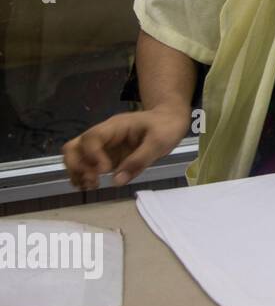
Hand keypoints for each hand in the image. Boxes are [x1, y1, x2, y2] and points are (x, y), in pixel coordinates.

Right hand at [62, 107, 192, 190]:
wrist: (170, 119)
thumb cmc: (166, 126)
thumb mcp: (159, 142)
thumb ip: (139, 160)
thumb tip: (116, 181)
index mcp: (114, 127)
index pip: (91, 138)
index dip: (92, 156)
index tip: (105, 170)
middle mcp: (104, 136)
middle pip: (73, 147)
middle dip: (77, 166)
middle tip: (93, 181)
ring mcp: (103, 147)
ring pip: (75, 157)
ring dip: (77, 173)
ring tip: (92, 186)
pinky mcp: (107, 157)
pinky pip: (87, 165)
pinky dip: (83, 176)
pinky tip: (91, 186)